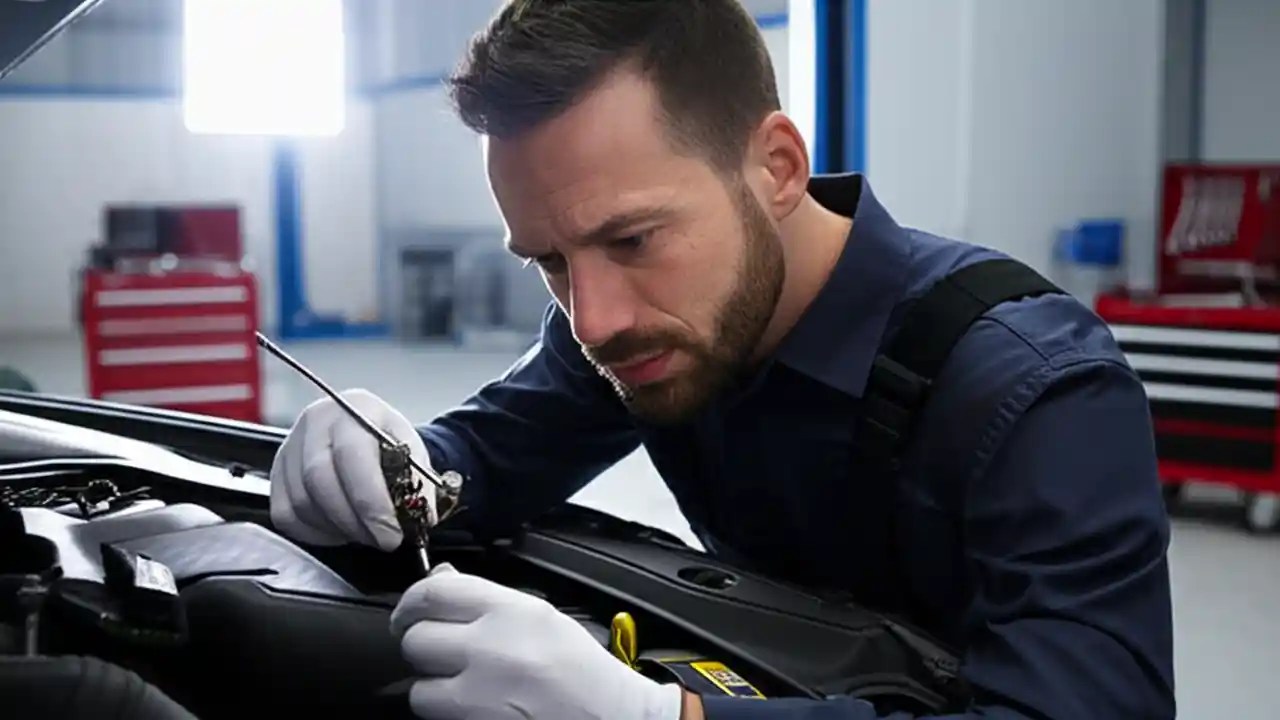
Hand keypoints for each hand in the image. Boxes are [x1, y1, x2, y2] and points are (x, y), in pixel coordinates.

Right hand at [269, 388, 436, 550]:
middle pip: (319, 480)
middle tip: (382, 541)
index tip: (391, 533)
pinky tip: (340, 530)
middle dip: (355, 521)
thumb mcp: (414, 454)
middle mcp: (316, 421)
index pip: (352, 454)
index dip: (370, 501)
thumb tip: (420, 519)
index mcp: (356, 408)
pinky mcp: (276, 474)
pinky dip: (315, 533)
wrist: (368, 436)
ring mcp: (290, 447)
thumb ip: (418, 484)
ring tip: (366, 533)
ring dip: (337, 529)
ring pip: (301, 502)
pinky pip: (286, 515)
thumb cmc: (390, 445)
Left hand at [390, 564, 686, 719]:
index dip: (410, 602)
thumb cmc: (583, 671)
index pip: (432, 594)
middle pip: (416, 641)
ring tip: (463, 687)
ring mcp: (481, 700)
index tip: (409, 611)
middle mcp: (491, 653)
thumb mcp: (541, 617)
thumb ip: (486, 599)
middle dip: (423, 647)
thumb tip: (440, 580)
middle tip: (440, 651)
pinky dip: (449, 715)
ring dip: (433, 689)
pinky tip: (476, 707)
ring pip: (420, 691)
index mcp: (510, 613)